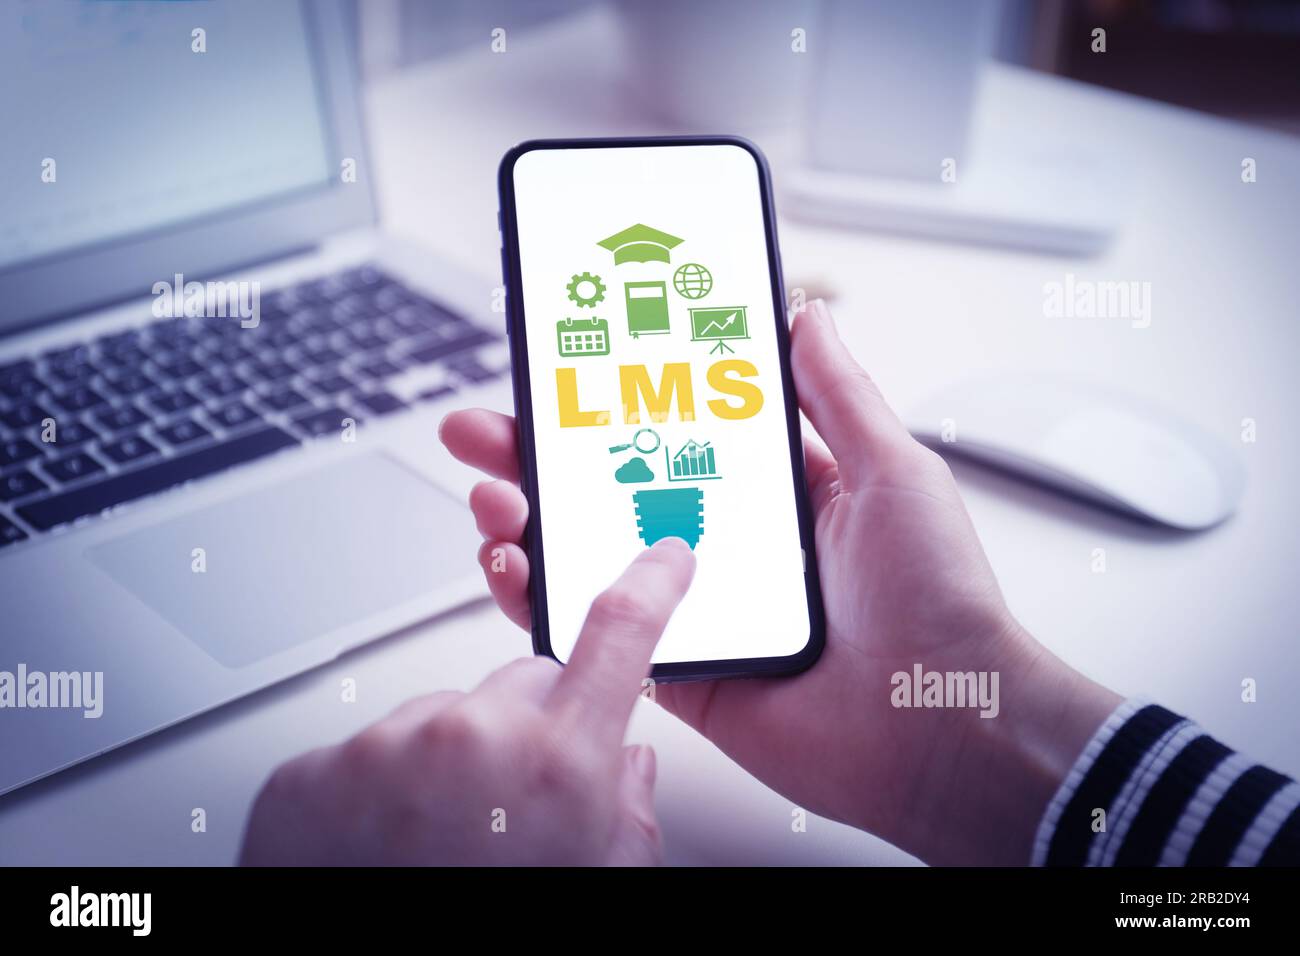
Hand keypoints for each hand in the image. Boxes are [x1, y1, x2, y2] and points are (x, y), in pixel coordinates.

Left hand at [239, 538, 694, 865]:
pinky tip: (384, 845)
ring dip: (448, 763)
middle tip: (513, 806)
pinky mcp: (316, 770)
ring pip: (441, 720)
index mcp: (558, 763)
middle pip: (522, 684)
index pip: (620, 632)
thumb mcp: (601, 881)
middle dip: (529, 727)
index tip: (661, 560)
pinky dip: (379, 790)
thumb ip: (628, 812)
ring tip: (438, 840)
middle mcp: (470, 737)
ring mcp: (384, 749)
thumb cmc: (485, 939)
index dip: (650, 585)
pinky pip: (366, 753)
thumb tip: (628, 767)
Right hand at [441, 299, 1119, 864]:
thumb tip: (806, 315)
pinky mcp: (678, 668)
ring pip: (590, 556)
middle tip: (484, 425)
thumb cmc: (938, 600)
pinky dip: (542, 604)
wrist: (943, 727)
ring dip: (526, 522)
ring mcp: (696, 606)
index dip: (615, 400)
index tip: (563, 367)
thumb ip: (838, 394)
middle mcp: (727, 544)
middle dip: (539, 454)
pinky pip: (597, 631)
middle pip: (611, 488)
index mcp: (776, 493)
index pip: (675, 431)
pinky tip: (511, 569)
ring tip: (490, 493)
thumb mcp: (893, 471)